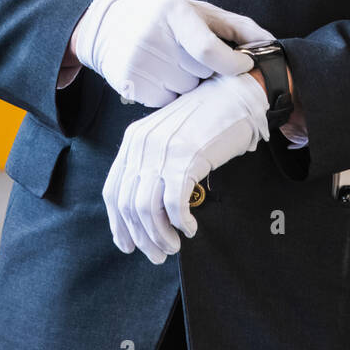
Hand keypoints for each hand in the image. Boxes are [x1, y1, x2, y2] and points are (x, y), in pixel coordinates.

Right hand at [74, 0, 273, 107]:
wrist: (109, 26)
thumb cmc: (164, 17)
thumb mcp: (199, 11)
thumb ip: (238, 27)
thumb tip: (271, 44)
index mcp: (176, 13)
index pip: (207, 49)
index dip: (231, 64)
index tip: (244, 67)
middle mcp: (154, 37)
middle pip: (199, 74)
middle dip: (205, 72)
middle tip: (194, 58)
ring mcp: (138, 63)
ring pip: (184, 92)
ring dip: (187, 84)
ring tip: (175, 65)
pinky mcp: (129, 83)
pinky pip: (165, 102)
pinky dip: (169, 94)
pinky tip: (160, 76)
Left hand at [102, 72, 269, 260]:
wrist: (237, 94)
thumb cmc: (207, 118)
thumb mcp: (168, 136)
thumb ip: (151, 161)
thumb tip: (144, 208)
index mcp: (134, 139)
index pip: (113, 191)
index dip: (118, 224)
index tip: (127, 245)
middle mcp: (143, 144)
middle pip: (128, 205)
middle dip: (141, 238)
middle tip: (157, 255)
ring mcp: (164, 151)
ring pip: (147, 209)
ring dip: (159, 236)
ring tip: (173, 246)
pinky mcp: (187, 159)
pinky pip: (174, 204)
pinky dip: (180, 223)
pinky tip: (190, 228)